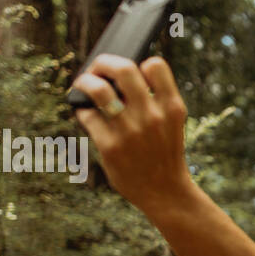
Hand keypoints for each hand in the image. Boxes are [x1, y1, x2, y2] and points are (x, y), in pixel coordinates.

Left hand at [70, 54, 192, 217]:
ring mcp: (130, 131)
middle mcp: (152, 116)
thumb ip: (154, 102)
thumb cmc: (164, 153)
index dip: (140, 64)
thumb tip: (116, 78)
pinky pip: (87, 116)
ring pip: (98, 90)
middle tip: (97, 68)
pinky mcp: (110, 147)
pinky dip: (83, 111)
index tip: (130, 73)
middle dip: (104, 62)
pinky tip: (88, 115)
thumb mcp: (171, 125)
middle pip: (123, 68)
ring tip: (83, 85)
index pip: (155, 66)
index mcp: (171, 107)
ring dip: (85, 82)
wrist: (165, 192)